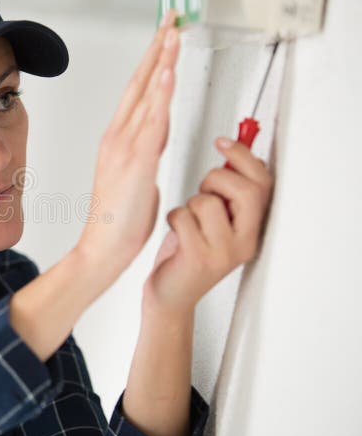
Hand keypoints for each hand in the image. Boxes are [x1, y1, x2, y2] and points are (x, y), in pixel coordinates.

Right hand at [76, 9, 179, 274]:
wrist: (103, 247)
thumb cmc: (119, 218)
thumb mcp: (137, 175)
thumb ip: (146, 149)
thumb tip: (157, 133)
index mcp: (118, 138)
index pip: (139, 90)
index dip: (154, 60)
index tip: (166, 34)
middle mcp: (118, 136)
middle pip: (141, 82)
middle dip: (158, 47)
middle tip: (172, 17)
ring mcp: (124, 147)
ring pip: (146, 95)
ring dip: (161, 61)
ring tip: (174, 32)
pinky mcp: (135, 162)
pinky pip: (150, 121)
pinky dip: (160, 94)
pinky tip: (168, 73)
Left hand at [142, 137, 274, 314]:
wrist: (171, 294)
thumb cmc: (188, 252)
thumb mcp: (215, 220)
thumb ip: (227, 194)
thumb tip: (232, 153)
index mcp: (252, 228)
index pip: (263, 184)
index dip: (244, 157)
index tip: (224, 142)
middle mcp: (244, 242)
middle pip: (243, 189)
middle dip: (215, 180)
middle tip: (202, 191)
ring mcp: (223, 252)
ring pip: (206, 201)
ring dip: (188, 204)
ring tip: (187, 222)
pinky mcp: (199, 258)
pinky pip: (183, 216)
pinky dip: (173, 217)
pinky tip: (175, 233)